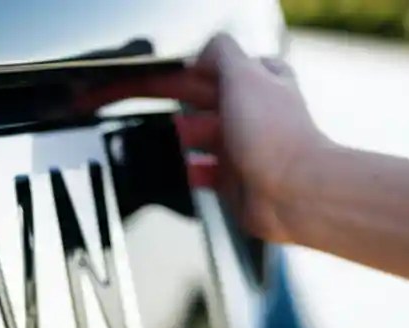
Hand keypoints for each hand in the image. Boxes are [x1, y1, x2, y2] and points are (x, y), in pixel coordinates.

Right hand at [75, 34, 329, 244]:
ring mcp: (240, 146)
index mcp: (255, 78)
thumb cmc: (275, 136)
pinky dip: (181, 169)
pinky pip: (198, 170)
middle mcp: (249, 110)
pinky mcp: (232, 178)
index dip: (167, 67)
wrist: (295, 194)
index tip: (132, 72)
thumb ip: (220, 53)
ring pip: (193, 133)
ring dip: (170, 134)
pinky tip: (166, 169)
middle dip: (155, 98)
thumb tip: (199, 53)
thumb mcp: (246, 73)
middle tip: (113, 99)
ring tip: (142, 135)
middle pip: (190, 98)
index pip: (201, 66)